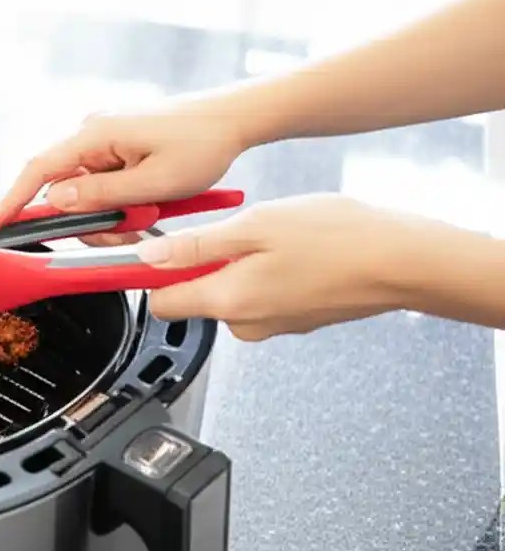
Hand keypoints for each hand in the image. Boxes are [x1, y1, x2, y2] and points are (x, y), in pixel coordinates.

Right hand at [0, 96, 248, 235]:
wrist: (235, 119)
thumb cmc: (202, 143)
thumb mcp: (155, 182)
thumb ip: (102, 195)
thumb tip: (57, 202)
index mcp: (96, 135)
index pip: (38, 172)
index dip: (10, 202)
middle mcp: (93, 134)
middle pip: (65, 190)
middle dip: (91, 219)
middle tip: (131, 226)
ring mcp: (106, 141)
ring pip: (87, 193)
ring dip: (114, 212)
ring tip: (154, 208)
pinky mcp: (119, 148)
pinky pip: (105, 184)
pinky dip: (123, 202)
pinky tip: (151, 202)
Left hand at [137, 194, 412, 340]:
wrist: (402, 261)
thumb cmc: (336, 237)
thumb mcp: (254, 226)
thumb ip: (197, 246)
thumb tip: (149, 260)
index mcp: (229, 302)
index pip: (162, 304)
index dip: (151, 276)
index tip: (152, 251)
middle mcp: (246, 323)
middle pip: (195, 296)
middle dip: (203, 262)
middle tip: (236, 229)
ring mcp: (271, 325)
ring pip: (229, 292)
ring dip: (238, 264)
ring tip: (274, 238)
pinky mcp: (292, 319)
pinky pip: (259, 294)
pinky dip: (264, 271)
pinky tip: (293, 251)